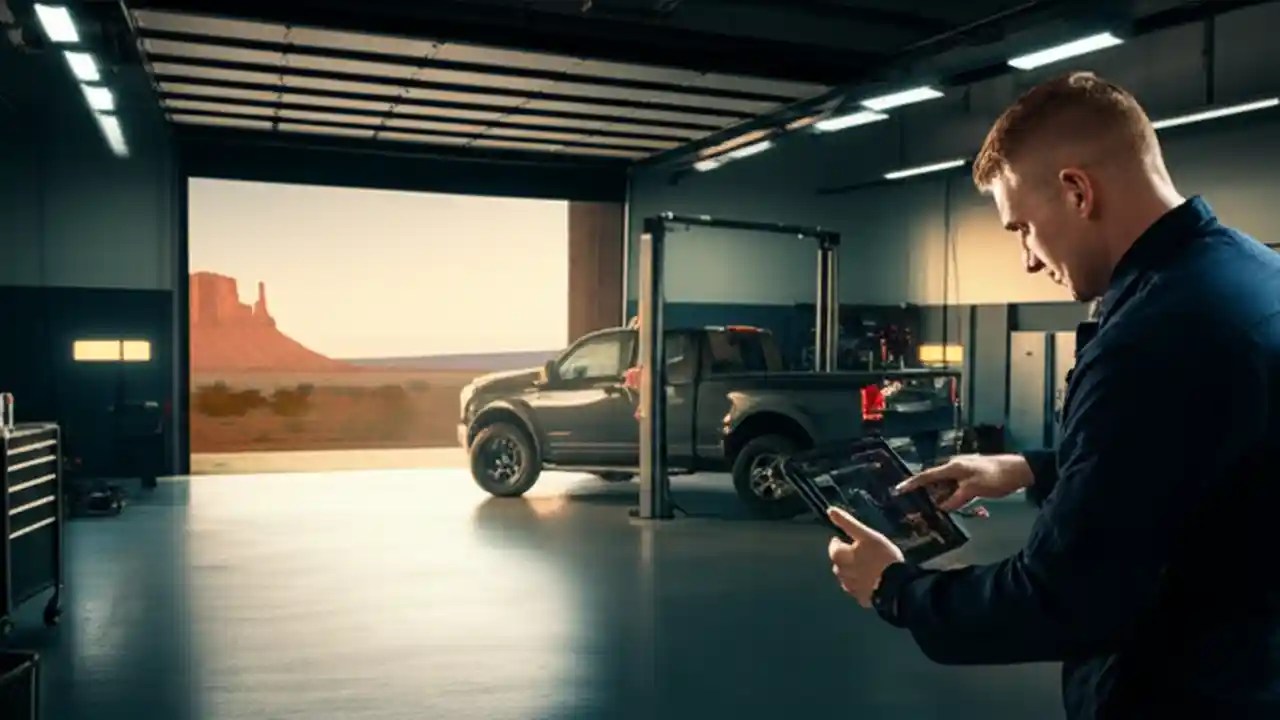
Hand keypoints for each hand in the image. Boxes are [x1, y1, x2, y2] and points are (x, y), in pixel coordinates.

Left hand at [827, 506, 903, 607]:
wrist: (899, 585)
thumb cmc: (883, 557)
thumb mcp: (867, 535)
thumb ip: (848, 523)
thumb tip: (830, 510)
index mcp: (841, 557)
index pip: (833, 547)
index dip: (840, 542)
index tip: (847, 539)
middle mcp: (842, 574)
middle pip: (839, 564)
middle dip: (846, 558)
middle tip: (861, 553)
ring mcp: (852, 589)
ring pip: (847, 578)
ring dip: (852, 572)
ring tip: (867, 566)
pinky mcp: (862, 599)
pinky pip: (858, 591)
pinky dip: (862, 585)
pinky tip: (872, 581)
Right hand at [893, 453, 1033, 511]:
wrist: (1019, 470)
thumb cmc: (994, 477)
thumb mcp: (973, 490)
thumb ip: (955, 499)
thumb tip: (941, 507)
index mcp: (953, 467)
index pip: (927, 476)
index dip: (912, 483)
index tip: (898, 489)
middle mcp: (956, 467)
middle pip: (936, 482)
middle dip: (930, 494)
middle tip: (924, 508)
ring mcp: (965, 472)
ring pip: (948, 486)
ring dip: (946, 498)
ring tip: (943, 510)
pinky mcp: (973, 477)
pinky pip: (958, 488)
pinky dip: (956, 497)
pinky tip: (960, 506)